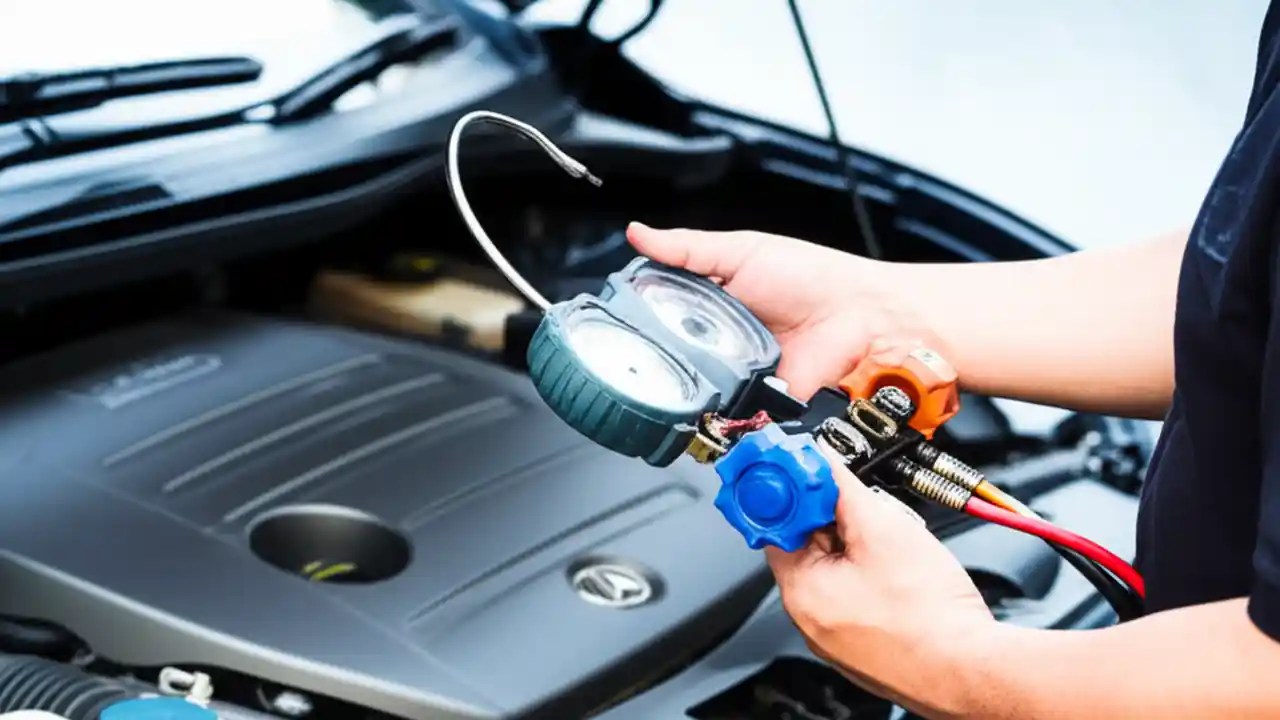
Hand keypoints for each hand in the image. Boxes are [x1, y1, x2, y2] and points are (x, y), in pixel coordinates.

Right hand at [626, 223, 936, 399]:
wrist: (861, 315)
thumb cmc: (813, 276)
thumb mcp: (741, 251)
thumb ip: (686, 249)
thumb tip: (638, 235)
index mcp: (713, 307)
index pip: (663, 320)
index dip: (641, 325)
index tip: (618, 325)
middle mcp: (723, 345)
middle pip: (674, 361)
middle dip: (658, 364)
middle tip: (642, 359)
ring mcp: (739, 377)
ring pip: (696, 394)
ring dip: (684, 390)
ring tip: (675, 382)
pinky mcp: (758, 405)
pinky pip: (728, 420)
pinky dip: (717, 417)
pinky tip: (709, 403)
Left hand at [766, 447, 995, 717]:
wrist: (970, 667)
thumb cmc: (930, 615)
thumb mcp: (883, 527)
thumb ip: (844, 488)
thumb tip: (823, 462)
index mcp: (801, 591)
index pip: (777, 524)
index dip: (797, 492)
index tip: (810, 471)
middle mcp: (810, 618)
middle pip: (807, 545)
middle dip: (835, 517)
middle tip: (863, 504)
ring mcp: (836, 634)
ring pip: (835, 569)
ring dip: (858, 544)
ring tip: (893, 542)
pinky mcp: (863, 642)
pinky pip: (855, 595)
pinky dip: (871, 574)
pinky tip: (901, 571)